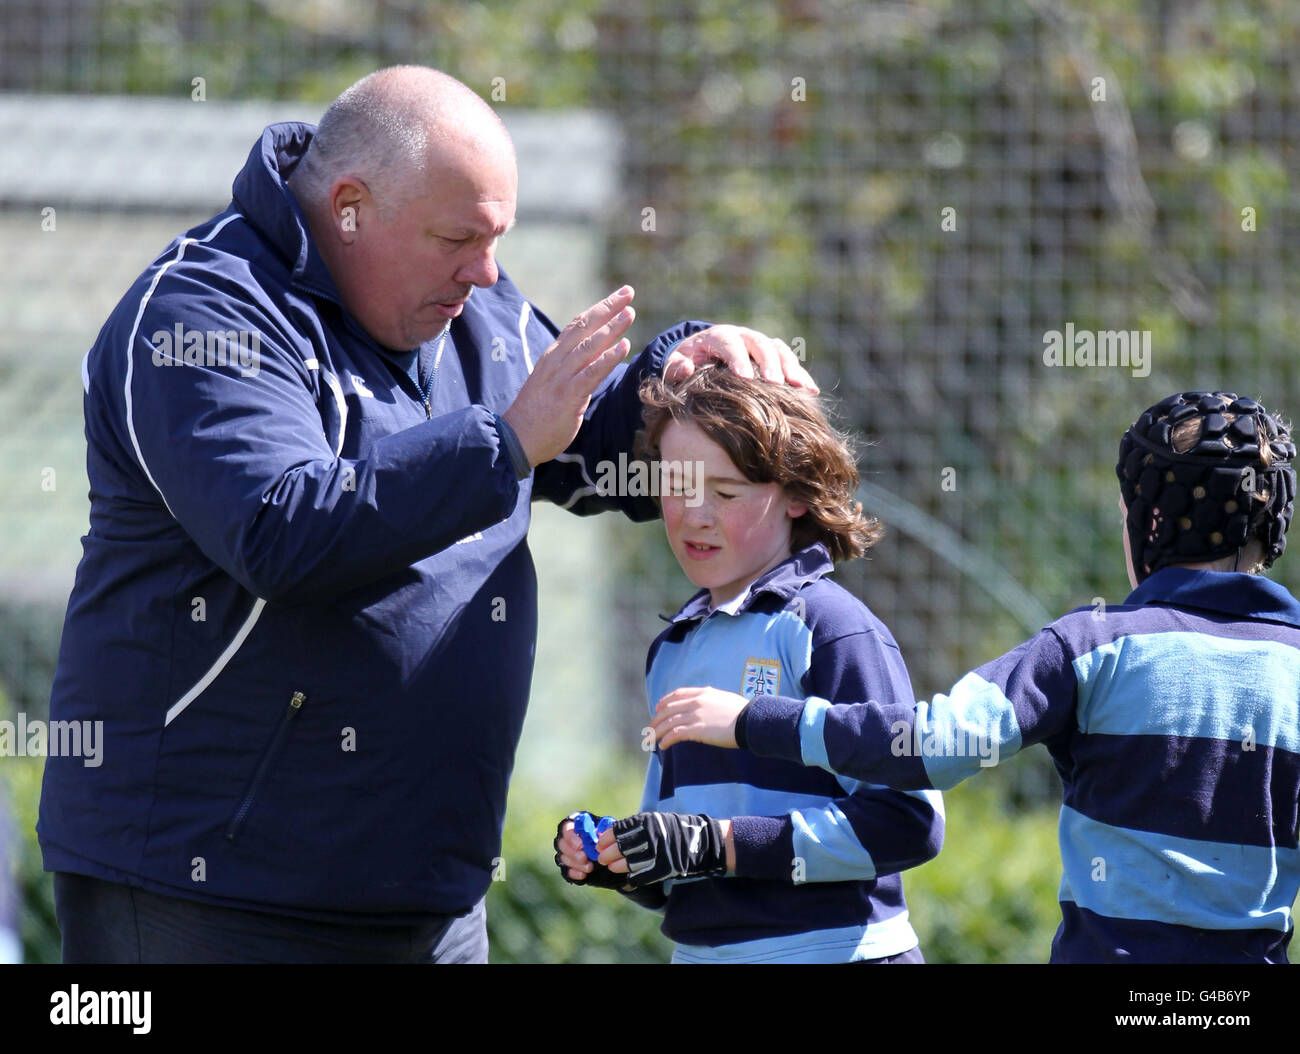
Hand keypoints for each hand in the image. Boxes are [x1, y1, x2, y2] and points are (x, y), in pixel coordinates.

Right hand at [503, 287, 636, 466]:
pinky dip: (608, 358)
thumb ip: (572, 371)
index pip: (577, 325)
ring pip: (589, 346)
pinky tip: (624, 346)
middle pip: (584, 327)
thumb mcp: (552, 385)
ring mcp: (562, 377)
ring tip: (629, 314)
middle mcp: (556, 361)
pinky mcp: (568, 395)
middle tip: (628, 292)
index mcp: (552, 357)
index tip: (618, 296)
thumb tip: (594, 361)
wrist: (516, 438)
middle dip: (608, 307)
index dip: (599, 309)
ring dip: (611, 328)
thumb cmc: (536, 415)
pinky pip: (592, 372)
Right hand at [554, 812, 625, 888]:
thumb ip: (602, 829)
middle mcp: (566, 840)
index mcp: (574, 827)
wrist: (606, 852)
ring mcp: (565, 854)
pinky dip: (575, 873)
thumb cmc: (604, 837)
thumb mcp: (604, 831)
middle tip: (584, 858)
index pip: (566, 829)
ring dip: (576, 864)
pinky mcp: (568, 866)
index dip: (571, 838)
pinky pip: (566, 870)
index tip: (581, 845)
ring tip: (589, 867)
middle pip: (562, 845)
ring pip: (564, 858)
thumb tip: (601, 832)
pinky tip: (583, 874)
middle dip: (573, 853)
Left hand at [599, 812, 727, 886]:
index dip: (606, 839)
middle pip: (620, 848)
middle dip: (607, 854)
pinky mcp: (663, 868)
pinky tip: (627, 876)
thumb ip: (635, 827)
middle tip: (602, 858)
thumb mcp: (655, 821)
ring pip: (628, 863)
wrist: (701, 842)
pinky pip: (641, 875)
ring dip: (616, 866)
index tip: (599, 844)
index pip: (617, 830)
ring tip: (612, 866)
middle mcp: (650, 836)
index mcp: (647, 822)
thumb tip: (609, 834)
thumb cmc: (673, 830)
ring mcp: (657, 853)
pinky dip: (631, 877)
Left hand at [650, 687, 747, 749]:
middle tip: (650, 728)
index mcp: (703, 693)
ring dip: (657, 732)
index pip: (677, 694)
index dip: (665, 702)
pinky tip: (663, 746)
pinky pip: (675, 734)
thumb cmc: (744, 712)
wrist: (751, 721)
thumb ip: (714, 699)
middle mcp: (696, 702)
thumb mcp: (726, 699)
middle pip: (668, 709)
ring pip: (668, 722)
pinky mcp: (696, 729)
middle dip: (656, 719)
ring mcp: (695, 715)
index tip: (658, 708)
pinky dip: (666, 740)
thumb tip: (710, 702)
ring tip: (651, 740)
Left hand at [663, 325, 817, 392]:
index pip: (729, 343)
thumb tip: (686, 368)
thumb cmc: (687, 364)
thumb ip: (675, 367)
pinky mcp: (773, 357)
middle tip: (774, 384)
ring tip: (800, 388)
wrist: (701, 357)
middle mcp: (743, 336)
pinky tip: (811, 391)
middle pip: (760, 344)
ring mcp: (760, 345)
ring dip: (791, 368)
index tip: (745, 378)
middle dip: (769, 363)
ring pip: (779, 350)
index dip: (738, 359)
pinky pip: (790, 362)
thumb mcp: (675, 365)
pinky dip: (801, 375)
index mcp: (718, 336)